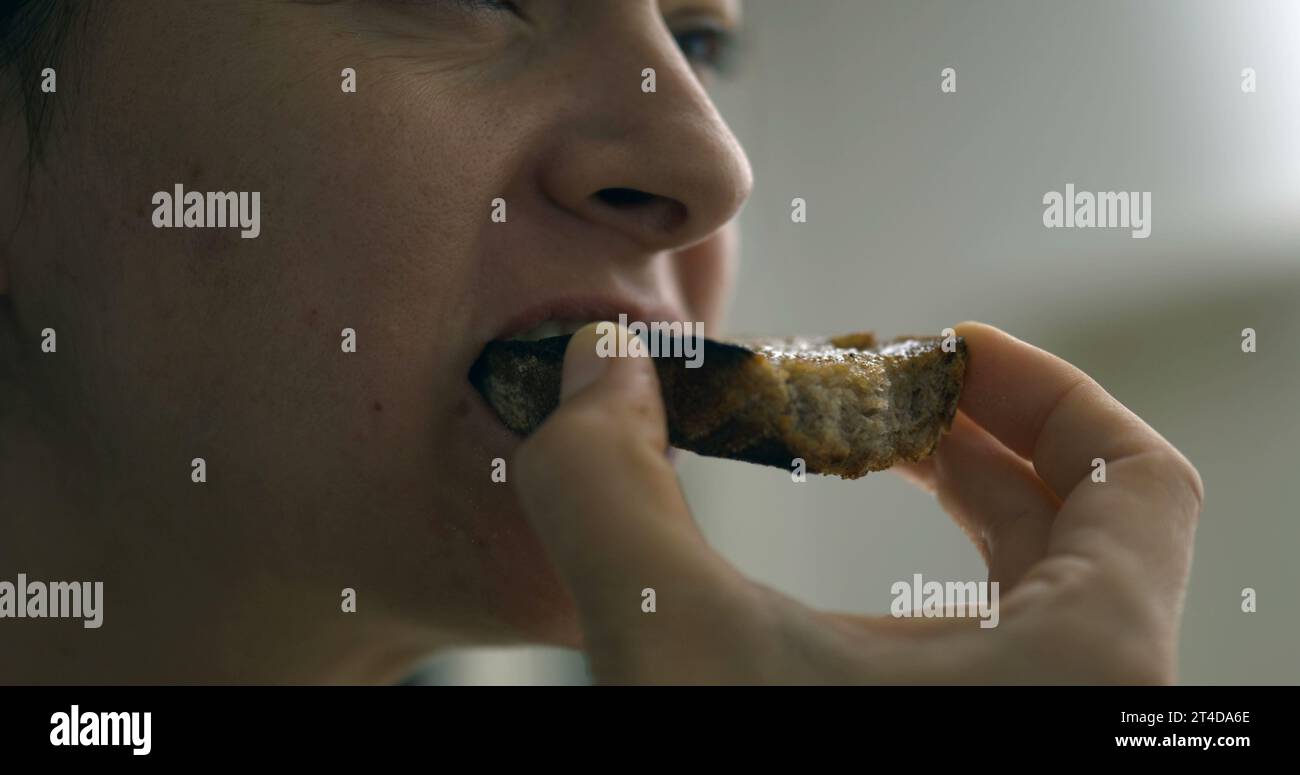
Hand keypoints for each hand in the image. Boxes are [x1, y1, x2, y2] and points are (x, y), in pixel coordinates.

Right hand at [512, 322, 1202, 683]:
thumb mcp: (673, 647)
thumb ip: (614, 491)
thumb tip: (587, 364)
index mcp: (1086, 669)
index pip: (1135, 476)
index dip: (1039, 385)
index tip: (934, 347)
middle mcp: (1097, 713)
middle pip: (1086, 522)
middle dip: (967, 436)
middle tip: (866, 392)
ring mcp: (1051, 748)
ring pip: (1047, 598)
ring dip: (957, 512)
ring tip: (856, 456)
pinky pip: (1004, 665)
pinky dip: (940, 605)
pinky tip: (847, 602)